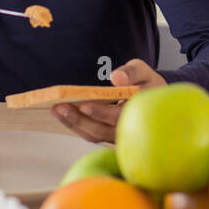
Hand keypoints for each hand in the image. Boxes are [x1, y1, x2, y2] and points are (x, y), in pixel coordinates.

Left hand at [52, 58, 166, 142]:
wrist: (153, 98)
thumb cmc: (146, 82)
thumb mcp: (143, 71)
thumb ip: (131, 72)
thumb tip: (116, 77)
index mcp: (139, 112)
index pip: (118, 117)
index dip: (101, 113)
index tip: (84, 105)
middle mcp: (129, 129)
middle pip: (101, 130)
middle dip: (78, 120)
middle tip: (59, 108)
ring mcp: (119, 137)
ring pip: (94, 135)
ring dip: (73, 124)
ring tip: (55, 110)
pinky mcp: (109, 137)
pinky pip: (92, 135)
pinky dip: (76, 126)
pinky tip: (62, 115)